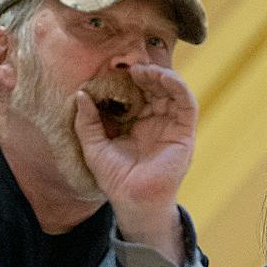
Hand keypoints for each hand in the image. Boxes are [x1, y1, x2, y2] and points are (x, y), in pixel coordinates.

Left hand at [75, 61, 196, 225]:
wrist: (133, 201)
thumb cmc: (115, 179)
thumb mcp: (93, 146)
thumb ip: (86, 122)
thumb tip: (80, 94)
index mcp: (137, 122)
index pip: (137, 92)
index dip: (128, 78)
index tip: (114, 68)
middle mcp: (156, 121)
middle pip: (155, 87)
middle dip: (144, 73)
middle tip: (128, 65)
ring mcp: (172, 126)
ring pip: (173, 90)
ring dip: (161, 75)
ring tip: (143, 70)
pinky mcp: (184, 133)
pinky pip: (186, 104)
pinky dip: (178, 86)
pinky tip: (162, 77)